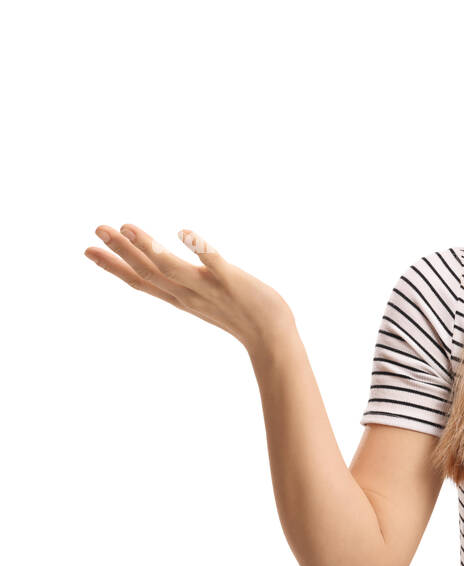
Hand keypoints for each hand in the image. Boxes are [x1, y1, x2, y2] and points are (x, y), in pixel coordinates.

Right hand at [84, 224, 294, 351]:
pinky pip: (215, 264)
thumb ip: (186, 288)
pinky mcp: (233, 282)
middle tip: (97, 229)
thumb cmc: (243, 317)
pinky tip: (185, 231)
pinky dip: (199, 249)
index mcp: (181, 298)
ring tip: (127, 227)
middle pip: (149, 273)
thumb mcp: (204, 301)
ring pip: (172, 269)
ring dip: (148, 248)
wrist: (274, 338)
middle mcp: (190, 295)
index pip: (142, 283)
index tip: (87, 250)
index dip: (113, 267)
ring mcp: (210, 289)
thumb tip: (170, 271)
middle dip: (121, 252)